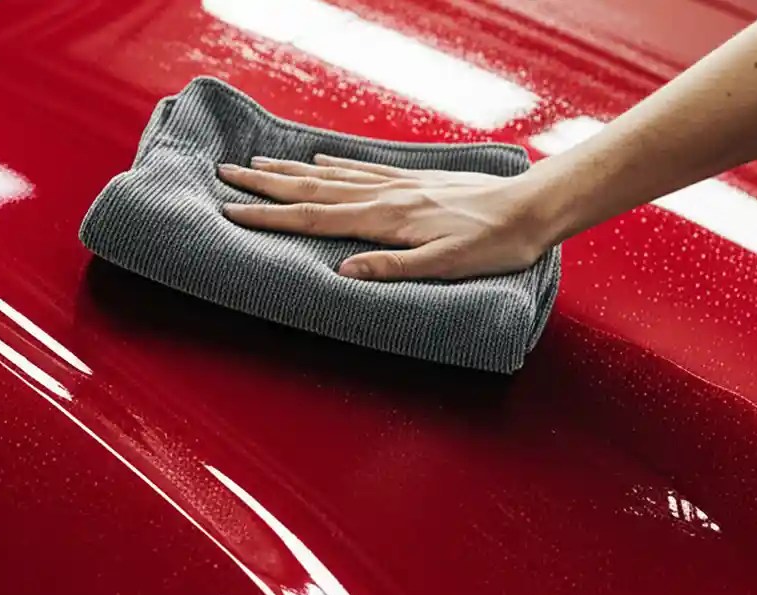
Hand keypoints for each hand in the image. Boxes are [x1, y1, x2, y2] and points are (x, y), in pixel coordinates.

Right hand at [217, 155, 559, 280]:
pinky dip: (331, 165)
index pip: (312, 220)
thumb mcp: (445, 267)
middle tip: (226, 176)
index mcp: (383, 220)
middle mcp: (383, 196)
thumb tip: (343, 272)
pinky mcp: (411, 181)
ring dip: (289, 172)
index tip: (232, 213)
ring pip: (329, 176)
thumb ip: (392, 268)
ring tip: (256, 165)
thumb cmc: (492, 245)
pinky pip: (359, 170)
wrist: (531, 208)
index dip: (269, 218)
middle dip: (264, 186)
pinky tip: (316, 160)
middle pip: (310, 190)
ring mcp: (395, 185)